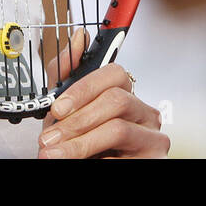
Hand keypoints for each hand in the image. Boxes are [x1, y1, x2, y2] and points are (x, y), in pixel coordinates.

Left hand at [36, 28, 169, 158]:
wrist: (83, 168)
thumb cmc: (79, 140)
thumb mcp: (65, 108)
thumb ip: (65, 73)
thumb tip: (78, 37)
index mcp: (125, 93)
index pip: (114, 74)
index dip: (83, 89)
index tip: (58, 108)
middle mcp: (144, 112)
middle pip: (116, 101)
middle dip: (77, 120)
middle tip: (51, 137)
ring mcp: (152, 136)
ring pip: (118, 129)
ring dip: (80, 143)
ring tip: (57, 154)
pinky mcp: (153, 159)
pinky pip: (122, 157)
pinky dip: (95, 159)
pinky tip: (85, 162)